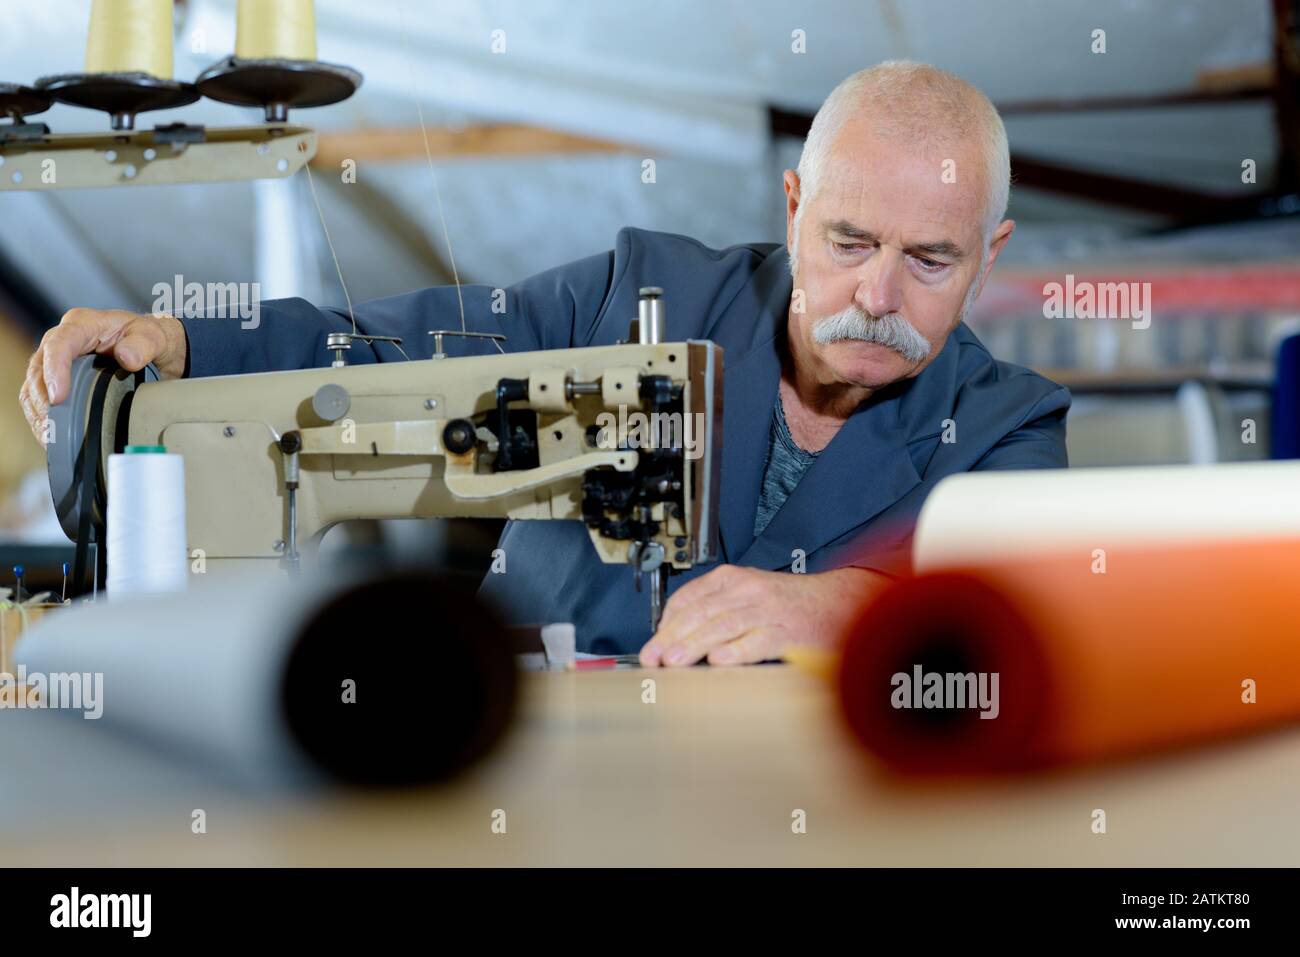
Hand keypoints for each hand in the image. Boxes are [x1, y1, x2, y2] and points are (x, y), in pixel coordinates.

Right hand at [19, 309, 186, 446]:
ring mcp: (56, 360)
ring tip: (49, 435)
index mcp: (82, 325)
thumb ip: (144, 344)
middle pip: (38, 368)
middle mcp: (63, 340)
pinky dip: (40, 416)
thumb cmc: (150, 338)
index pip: (59, 344)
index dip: (55, 370)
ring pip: (33, 385)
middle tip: (52, 426)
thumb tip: (127, 358)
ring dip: (37, 412)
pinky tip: (50, 435)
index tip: (58, 397)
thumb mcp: (155, 336)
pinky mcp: (57, 378)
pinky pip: (37, 397)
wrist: (154, 348)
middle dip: (42, 398)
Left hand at [639, 565, 890, 666]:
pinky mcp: (788, 632)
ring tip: (676, 661)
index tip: (653, 644)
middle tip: (654, 657)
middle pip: (701, 613)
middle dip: (673, 637)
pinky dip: (737, 650)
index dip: (666, 623)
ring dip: (696, 644)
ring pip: (724, 625)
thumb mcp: (747, 597)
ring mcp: (768, 610)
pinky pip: (758, 641)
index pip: (688, 598)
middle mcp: (748, 590)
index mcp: (733, 579)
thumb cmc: (790, 605)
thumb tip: (678, 639)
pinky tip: (719, 661)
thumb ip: (716, 611)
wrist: (839, 602)